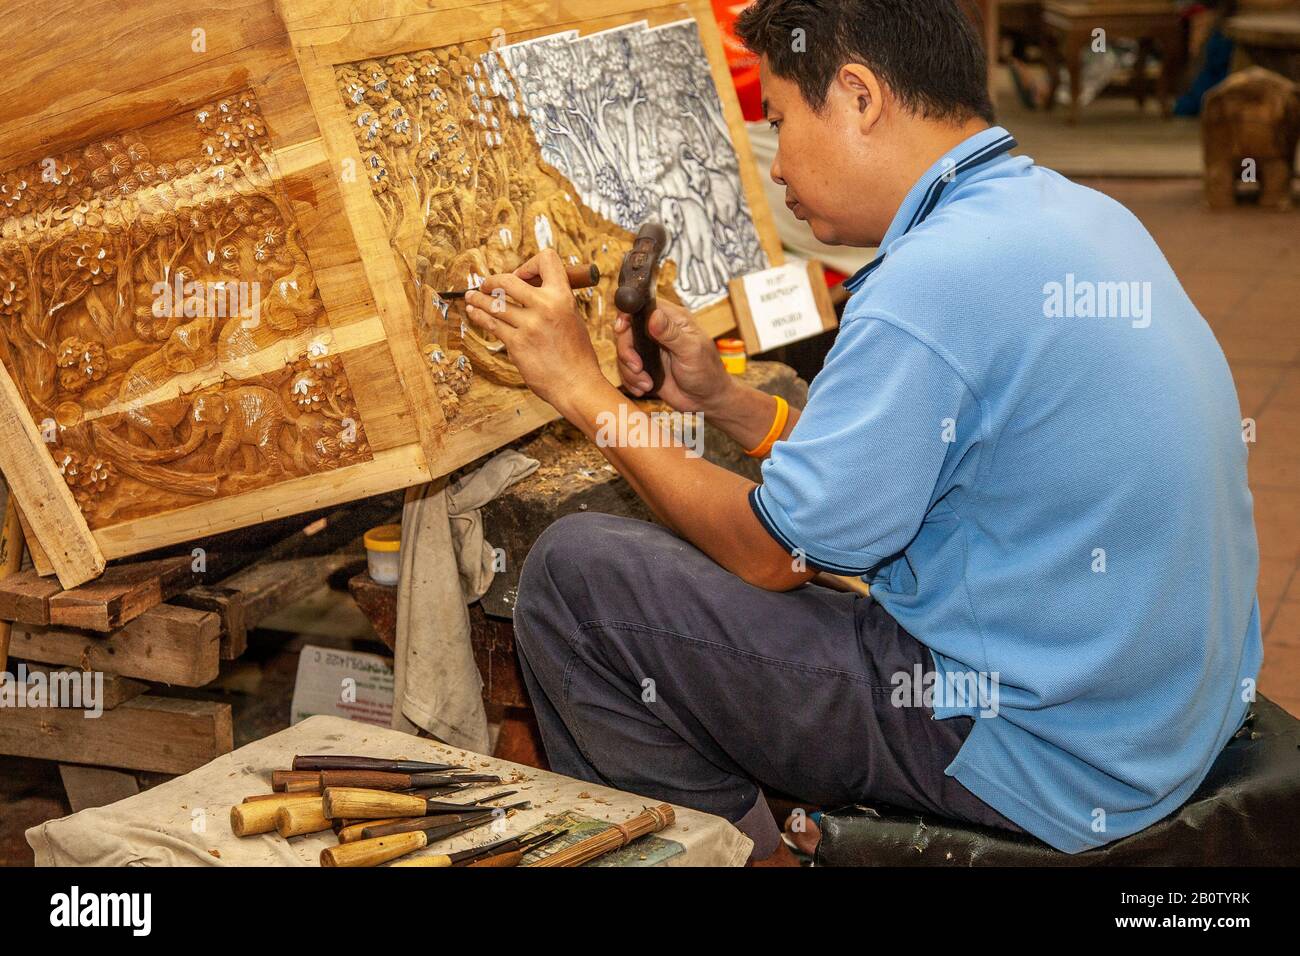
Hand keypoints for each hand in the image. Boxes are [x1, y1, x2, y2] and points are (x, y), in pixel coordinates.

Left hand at [464, 248, 607, 411]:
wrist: (576, 384)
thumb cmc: (576, 354)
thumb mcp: (572, 317)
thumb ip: (554, 300)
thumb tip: (531, 287)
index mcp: (563, 296)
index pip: (546, 259)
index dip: (530, 264)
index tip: (522, 276)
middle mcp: (545, 307)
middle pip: (508, 280)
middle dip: (492, 280)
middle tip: (486, 285)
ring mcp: (529, 326)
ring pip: (493, 303)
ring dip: (478, 298)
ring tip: (471, 296)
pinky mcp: (516, 344)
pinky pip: (491, 324)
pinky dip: (479, 315)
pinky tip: (474, 312)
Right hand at [615, 298, 733, 413]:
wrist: (706, 400)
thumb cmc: (707, 372)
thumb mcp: (691, 351)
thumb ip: (671, 334)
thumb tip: (654, 316)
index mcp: (673, 319)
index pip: (644, 305)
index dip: (628, 314)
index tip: (622, 328)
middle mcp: (659, 331)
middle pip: (627, 330)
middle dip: (626, 351)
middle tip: (637, 367)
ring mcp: (650, 349)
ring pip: (624, 352)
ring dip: (630, 371)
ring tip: (647, 383)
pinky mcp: (645, 366)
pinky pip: (626, 369)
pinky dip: (631, 381)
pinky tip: (645, 387)